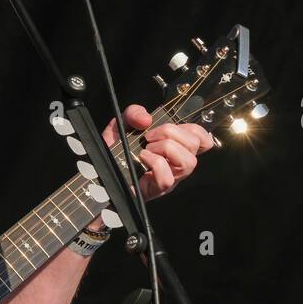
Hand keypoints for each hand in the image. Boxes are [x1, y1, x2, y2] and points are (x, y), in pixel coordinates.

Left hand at [98, 104, 213, 205]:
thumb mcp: (123, 124)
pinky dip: (155, 163)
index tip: (166, 126)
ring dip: (166, 148)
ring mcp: (170, 179)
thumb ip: (134, 113)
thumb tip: (147, 119)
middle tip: (150, 137)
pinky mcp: (157, 190)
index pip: (202, 138)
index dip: (192, 128)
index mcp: (176, 149)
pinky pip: (167, 178)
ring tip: (147, 149)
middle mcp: (177, 164)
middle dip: (171, 133)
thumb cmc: (115, 152)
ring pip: (188, 162)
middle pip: (196, 145)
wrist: (100, 171)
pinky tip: (142, 158)